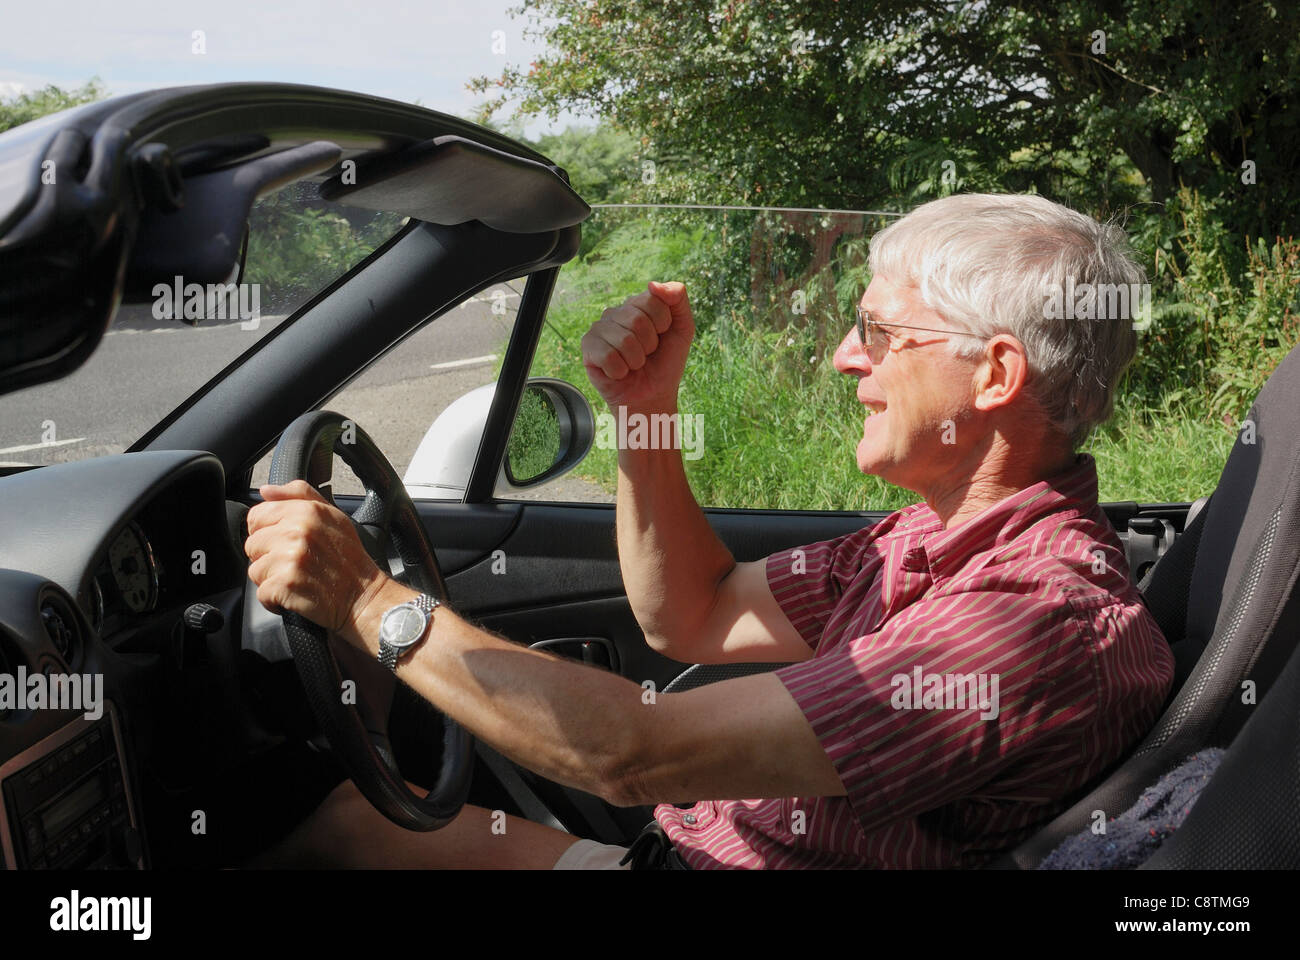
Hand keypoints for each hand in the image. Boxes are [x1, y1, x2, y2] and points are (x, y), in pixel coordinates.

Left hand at [244, 480, 390, 642]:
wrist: (364, 596)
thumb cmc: (349, 559)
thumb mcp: (334, 516)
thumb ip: (300, 495)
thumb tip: (267, 490)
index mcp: (306, 511)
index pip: (257, 515)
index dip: (265, 532)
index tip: (281, 543)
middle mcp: (297, 531)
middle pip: (252, 544)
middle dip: (268, 557)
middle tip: (295, 564)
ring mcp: (290, 558)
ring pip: (255, 569)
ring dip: (271, 579)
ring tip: (296, 579)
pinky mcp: (285, 584)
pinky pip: (261, 592)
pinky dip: (274, 600)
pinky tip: (294, 594)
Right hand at [581, 280, 694, 410]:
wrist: (652, 395)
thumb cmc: (666, 362)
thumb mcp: (683, 328)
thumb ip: (678, 298)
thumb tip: (652, 284)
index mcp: (637, 303)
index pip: (653, 299)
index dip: (663, 324)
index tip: (662, 336)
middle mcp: (616, 312)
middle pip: (638, 320)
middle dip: (650, 344)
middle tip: (646, 354)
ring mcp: (599, 329)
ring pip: (624, 339)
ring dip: (636, 360)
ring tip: (633, 364)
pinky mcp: (588, 348)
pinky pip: (608, 356)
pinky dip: (620, 370)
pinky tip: (619, 372)